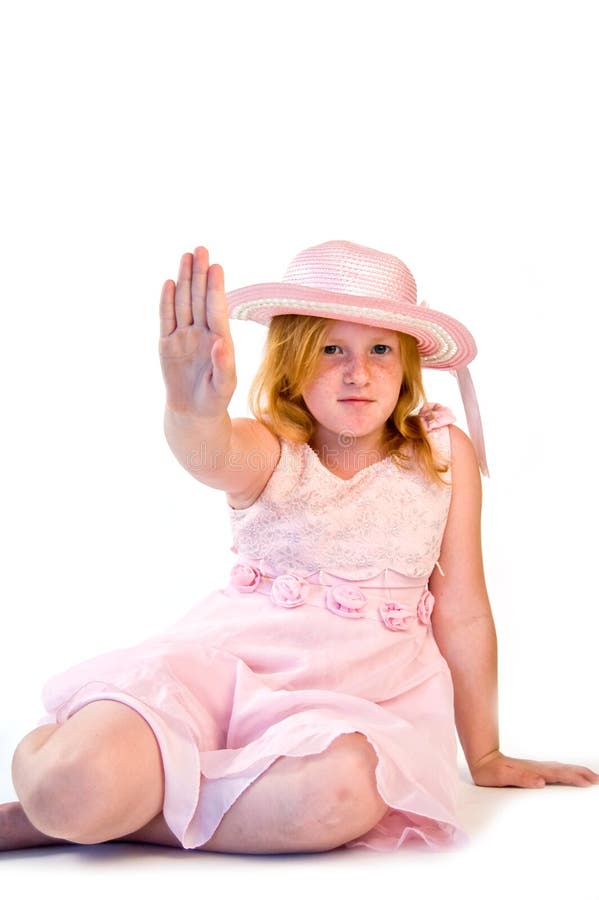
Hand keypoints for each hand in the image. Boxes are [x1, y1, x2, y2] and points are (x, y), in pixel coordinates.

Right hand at [159, 247, 236, 418]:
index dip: (216, 288)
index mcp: (219, 339)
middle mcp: (202, 333)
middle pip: (200, 298)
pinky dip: (168, 301)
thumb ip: (225, 364)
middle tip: (200, 249)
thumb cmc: (215, 399)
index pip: (216, 309)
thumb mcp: (225, 385)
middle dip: (200, 274)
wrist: (193, 412)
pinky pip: (167, 318)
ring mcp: (184, 336)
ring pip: (184, 303)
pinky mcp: (168, 343)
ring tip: (186, 256)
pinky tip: (170, 283)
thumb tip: (220, 342)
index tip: (216, 266)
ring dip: (185, 280)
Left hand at [470, 749, 598, 787]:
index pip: (559, 775)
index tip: (588, 781)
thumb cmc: (491, 771)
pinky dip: (566, 772)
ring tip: (590, 777)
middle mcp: (538, 768)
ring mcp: (536, 768)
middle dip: (581, 774)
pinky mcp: (533, 771)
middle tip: (597, 780)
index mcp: (534, 771)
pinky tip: (569, 775)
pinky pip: (555, 771)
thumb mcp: (504, 776)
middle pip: (563, 770)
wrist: (482, 760)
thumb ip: (522, 778)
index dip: (574, 777)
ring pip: (560, 769)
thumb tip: (541, 781)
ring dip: (576, 772)